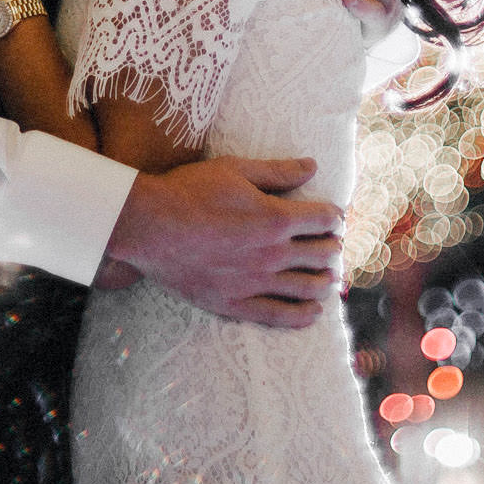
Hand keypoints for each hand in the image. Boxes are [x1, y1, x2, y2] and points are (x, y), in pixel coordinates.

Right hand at [103, 156, 343, 328]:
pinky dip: (302, 315)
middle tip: (331, 245)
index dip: (334, 216)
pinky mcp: (234, 303)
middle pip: (320, 253)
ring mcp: (254, 282)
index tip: (333, 217)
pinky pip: (279, 316)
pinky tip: (313, 312)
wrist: (148, 225)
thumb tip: (313, 166)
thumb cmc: (189, 191)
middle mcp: (271, 252)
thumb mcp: (235, 169)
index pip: (324, 219)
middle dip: (331, 247)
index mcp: (274, 217)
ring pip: (307, 287)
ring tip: (327, 277)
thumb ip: (277, 171)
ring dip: (324, 281)